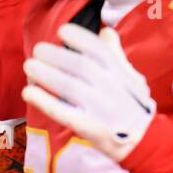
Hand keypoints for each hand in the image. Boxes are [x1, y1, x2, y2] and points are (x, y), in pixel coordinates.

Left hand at [22, 24, 156, 161]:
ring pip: (69, 87)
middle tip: (37, 50)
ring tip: (29, 66)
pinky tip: (28, 92)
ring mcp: (101, 110)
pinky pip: (63, 113)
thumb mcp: (132, 78)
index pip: (98, 49)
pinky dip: (44, 101)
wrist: (143, 142)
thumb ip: (116, 55)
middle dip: (55, 55)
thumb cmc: (132, 104)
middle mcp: (112, 89)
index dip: (79, 37)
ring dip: (45, 74)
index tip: (62, 31)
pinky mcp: (89, 129)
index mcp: (121, 74)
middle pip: (79, 66)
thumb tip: (106, 31)